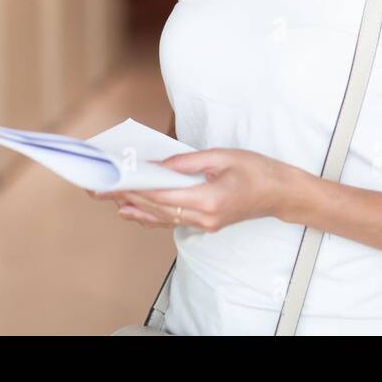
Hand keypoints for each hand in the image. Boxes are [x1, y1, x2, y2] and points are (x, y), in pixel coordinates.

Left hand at [88, 150, 302, 232]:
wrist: (281, 194)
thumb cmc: (257, 170)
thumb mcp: (222, 156)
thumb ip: (187, 162)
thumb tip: (158, 165)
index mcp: (208, 199)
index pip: (161, 196)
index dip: (134, 189)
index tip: (111, 181)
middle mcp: (203, 217)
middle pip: (156, 209)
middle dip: (126, 198)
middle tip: (100, 189)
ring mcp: (204, 224)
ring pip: (161, 218)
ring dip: (134, 209)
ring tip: (108, 200)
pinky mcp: (205, 224)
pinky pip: (172, 221)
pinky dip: (150, 216)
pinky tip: (133, 211)